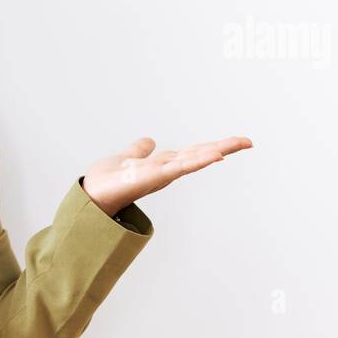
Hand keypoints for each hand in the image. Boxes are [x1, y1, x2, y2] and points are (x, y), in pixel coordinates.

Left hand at [81, 136, 252, 215]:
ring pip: (192, 161)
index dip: (211, 148)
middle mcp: (165, 171)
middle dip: (223, 148)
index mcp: (162, 166)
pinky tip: (213, 155)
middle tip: (248, 141)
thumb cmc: (107, 182)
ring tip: (234, 145)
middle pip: (198, 156)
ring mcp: (160, 175)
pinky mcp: (152, 178)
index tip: (233, 144)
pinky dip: (196, 161)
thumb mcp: (127, 159)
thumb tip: (149, 141)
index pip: (191, 154)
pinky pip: (178, 168)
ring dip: (212, 153)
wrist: (90, 196)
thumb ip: (138, 151)